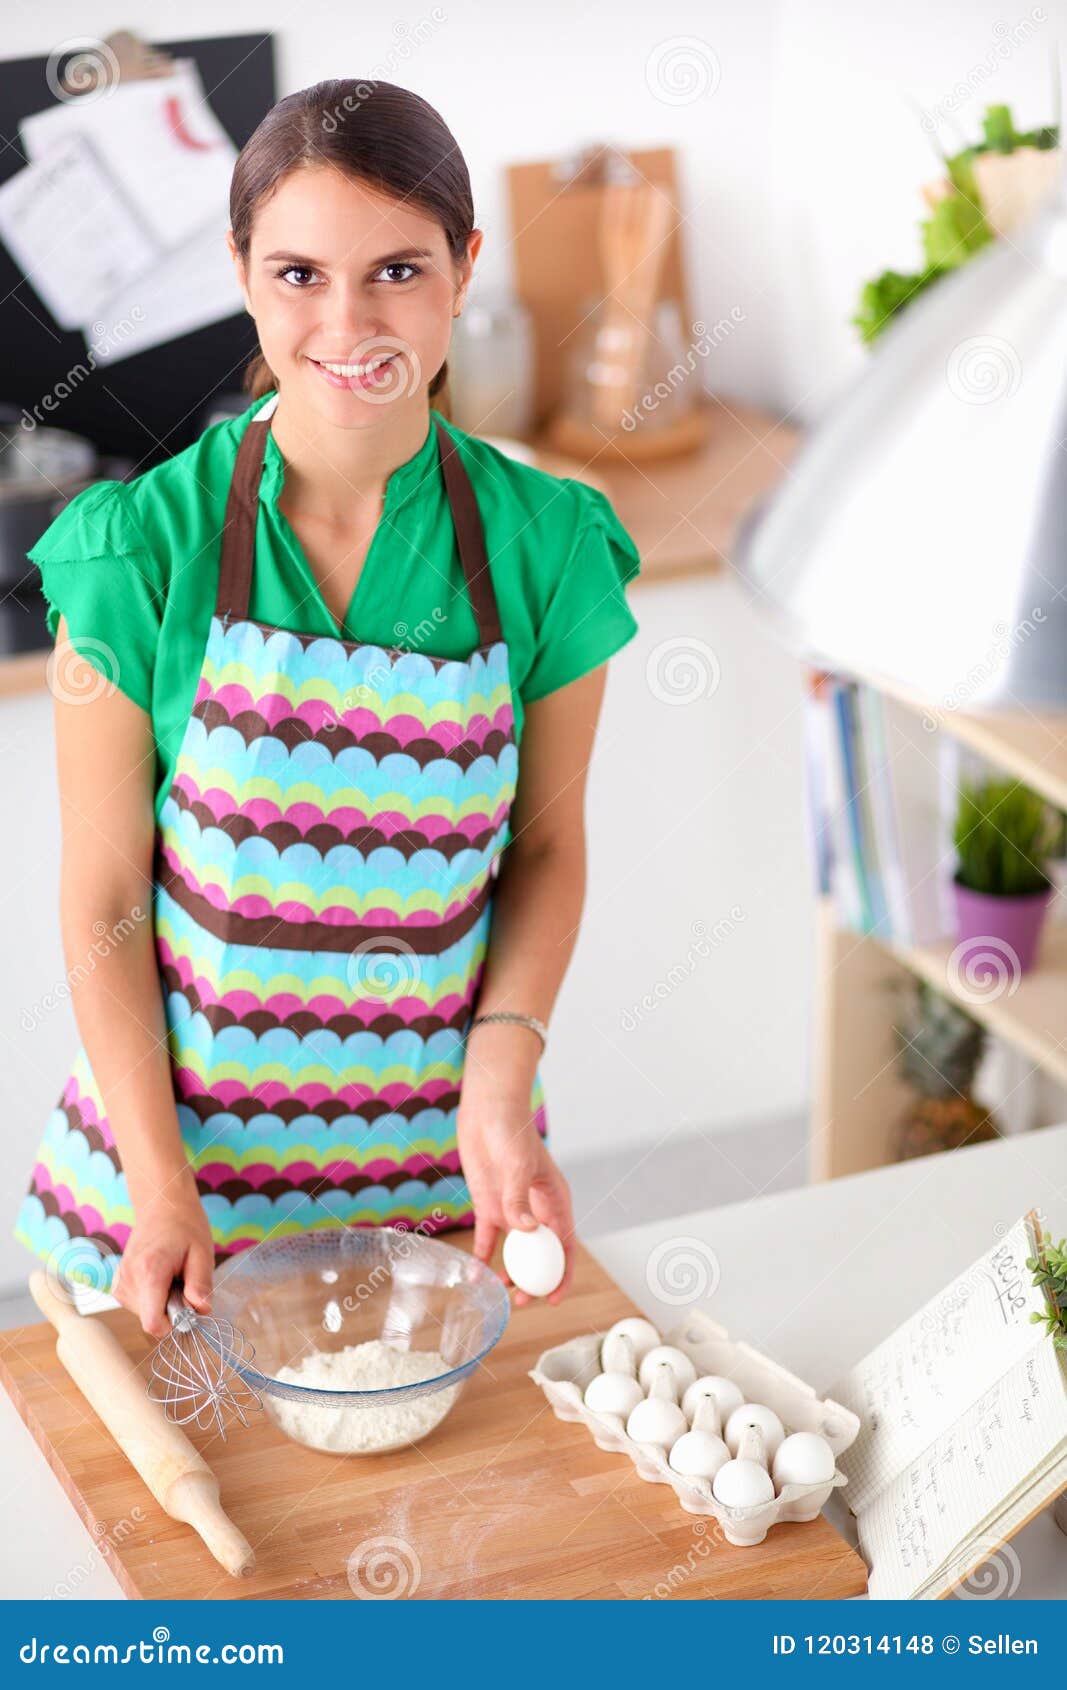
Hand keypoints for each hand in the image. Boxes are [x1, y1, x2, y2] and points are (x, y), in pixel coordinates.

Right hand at [112, 1176, 213, 1338]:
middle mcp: (128, 1280)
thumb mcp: (202, 1253)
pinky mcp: (118, 1284)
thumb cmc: (185, 1227)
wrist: (161, 1206)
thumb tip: (202, 1310)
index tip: (187, 1307)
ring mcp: (119, 1282)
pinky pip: (138, 1305)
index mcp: (149, 1272)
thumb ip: (201, 1284)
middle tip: (182, 1280)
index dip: (174, 1324)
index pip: (153, 1323)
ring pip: (145, 1314)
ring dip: (162, 1302)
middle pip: (151, 1319)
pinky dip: (152, 1297)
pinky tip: (160, 1276)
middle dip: (171, 1309)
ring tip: (171, 1275)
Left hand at [457, 1094, 575, 1305]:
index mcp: (554, 1201)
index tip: (555, 1297)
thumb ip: (519, 1199)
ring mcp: (511, 1210)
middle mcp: (535, 1211)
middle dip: (535, 1281)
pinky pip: (486, 1239)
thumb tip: (527, 1231)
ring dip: (509, 1273)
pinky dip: (481, 1258)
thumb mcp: (518, 1165)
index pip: (565, 1245)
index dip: (563, 1274)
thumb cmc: (512, 1131)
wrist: (487, 1112)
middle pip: (539, 1255)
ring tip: (500, 1293)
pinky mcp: (488, 1206)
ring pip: (514, 1252)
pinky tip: (474, 1276)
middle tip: (523, 1300)